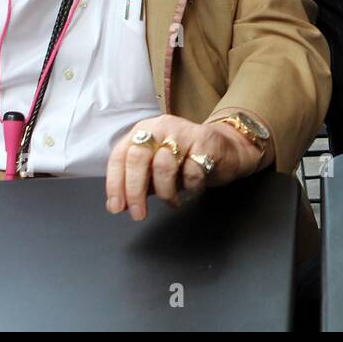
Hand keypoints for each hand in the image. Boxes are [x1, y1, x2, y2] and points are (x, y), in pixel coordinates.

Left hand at [105, 115, 263, 220]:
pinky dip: (190, 188)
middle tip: (138, 214)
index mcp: (144, 130)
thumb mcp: (158, 170)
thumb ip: (139, 183)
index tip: (117, 207)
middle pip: (137, 157)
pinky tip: (192, 189)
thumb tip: (120, 205)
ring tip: (173, 201)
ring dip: (165, 192)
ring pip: (163, 166)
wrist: (227, 148)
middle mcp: (161, 127)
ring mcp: (184, 132)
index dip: (115, 183)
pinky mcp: (205, 142)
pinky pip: (191, 172)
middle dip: (134, 191)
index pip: (120, 155)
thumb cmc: (187, 160)